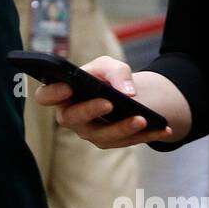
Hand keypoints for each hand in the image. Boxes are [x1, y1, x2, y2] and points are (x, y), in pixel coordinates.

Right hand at [34, 56, 176, 148]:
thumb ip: (115, 71)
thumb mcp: (110, 65)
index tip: (67, 86)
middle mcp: (71, 117)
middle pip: (72, 119)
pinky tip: (163, 129)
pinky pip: (127, 142)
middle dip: (90, 110)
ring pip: (102, 136)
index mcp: (63, 94)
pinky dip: (147, 135)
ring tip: (142, 119)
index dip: (52, 93)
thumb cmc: (108, 77)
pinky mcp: (110, 142)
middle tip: (108, 103)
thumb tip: (126, 92)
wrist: (126, 93)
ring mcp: (90, 132)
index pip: (45, 96)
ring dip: (122, 128)